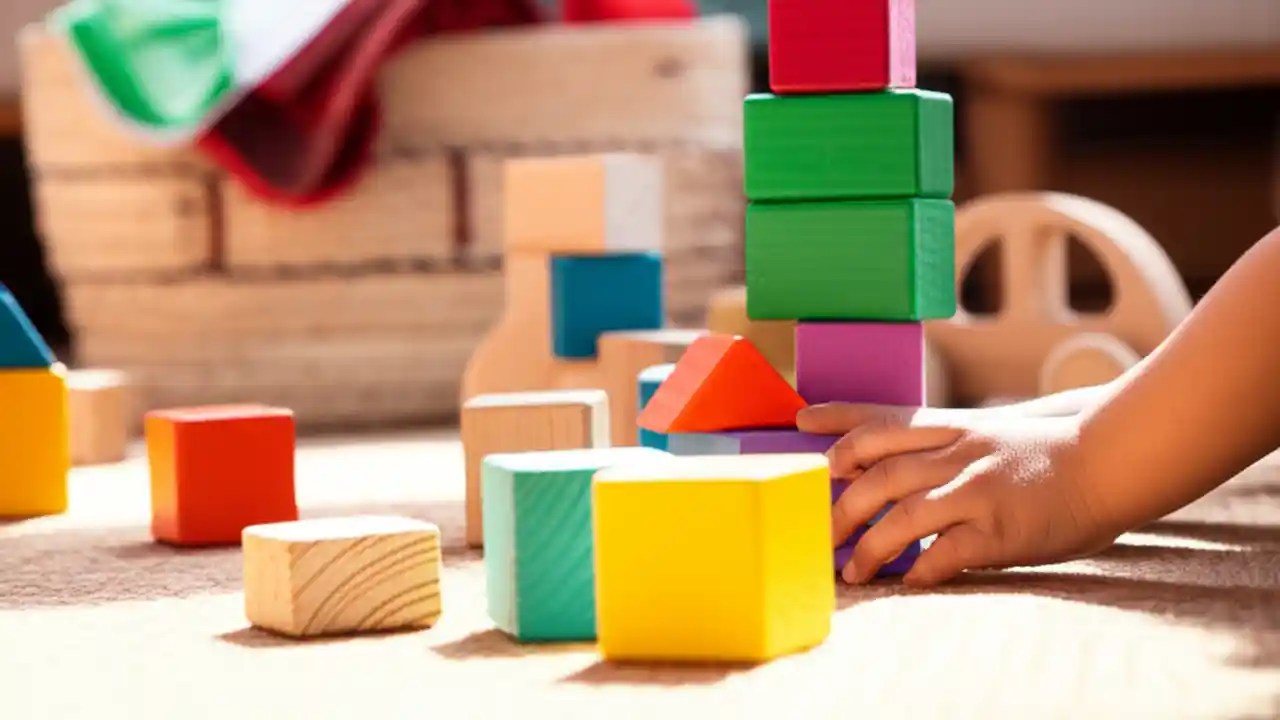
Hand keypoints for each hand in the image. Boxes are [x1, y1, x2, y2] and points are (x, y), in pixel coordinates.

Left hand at [798, 403, 1119, 586]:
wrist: (1106, 463)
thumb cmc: (1038, 455)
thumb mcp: (980, 431)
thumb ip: (934, 442)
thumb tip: (878, 462)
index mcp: (949, 427)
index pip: (881, 422)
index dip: (839, 427)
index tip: (802, 424)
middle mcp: (957, 453)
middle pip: (879, 475)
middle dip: (840, 508)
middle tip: (820, 536)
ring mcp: (977, 489)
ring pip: (902, 517)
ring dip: (870, 549)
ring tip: (853, 572)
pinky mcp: (1000, 529)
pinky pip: (947, 553)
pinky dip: (921, 571)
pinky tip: (909, 582)